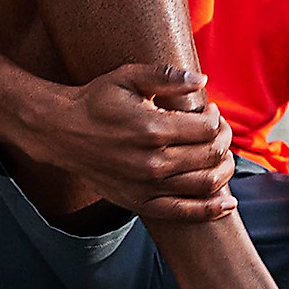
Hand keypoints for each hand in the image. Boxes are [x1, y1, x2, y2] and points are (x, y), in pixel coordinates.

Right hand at [36, 63, 237, 221]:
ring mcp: (148, 186)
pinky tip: (227, 202)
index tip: (211, 110)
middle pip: (211, 155)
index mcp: (153, 129)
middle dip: (224, 139)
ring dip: (224, 168)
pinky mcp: (141, 203)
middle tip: (219, 130)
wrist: (61, 132)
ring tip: (221, 155)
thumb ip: (167, 76)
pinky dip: (211, 209)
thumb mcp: (128, 77)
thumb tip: (202, 80)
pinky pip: (185, 212)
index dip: (217, 118)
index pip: (207, 128)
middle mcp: (153, 161)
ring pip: (205, 182)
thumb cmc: (97, 101)